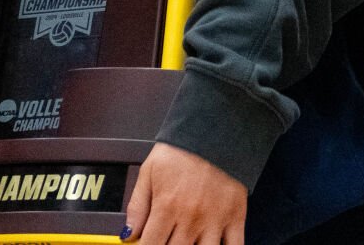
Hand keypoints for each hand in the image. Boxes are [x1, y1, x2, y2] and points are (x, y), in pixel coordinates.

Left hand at [125, 142, 245, 244]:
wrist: (215, 130)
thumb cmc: (182, 150)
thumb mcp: (149, 171)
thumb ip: (137, 206)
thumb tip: (128, 234)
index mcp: (167, 206)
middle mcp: (190, 217)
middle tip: (168, 239)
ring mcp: (215, 221)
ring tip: (187, 241)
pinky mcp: (236, 218)